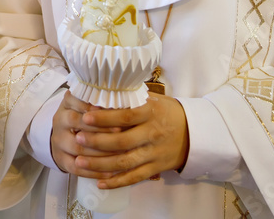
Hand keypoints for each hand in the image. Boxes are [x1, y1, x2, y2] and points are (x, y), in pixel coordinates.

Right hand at [49, 91, 122, 178]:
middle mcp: (59, 121)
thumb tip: (125, 102)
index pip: (77, 101)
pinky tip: (111, 172)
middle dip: (100, 128)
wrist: (62, 136)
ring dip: (101, 152)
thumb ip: (101, 103)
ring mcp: (58, 142)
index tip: (114, 110)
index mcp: (66, 104)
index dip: (95, 106)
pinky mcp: (61, 160)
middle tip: (121, 131)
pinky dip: (94, 171)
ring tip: (121, 152)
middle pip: (76, 122)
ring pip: (78, 148)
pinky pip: (76, 168)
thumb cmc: (82, 118)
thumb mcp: (87, 105)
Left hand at [73, 94, 188, 188]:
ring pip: (125, 162)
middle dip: (97, 141)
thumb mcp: (154, 99)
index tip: (86, 116)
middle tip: (78, 138)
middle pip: (122, 141)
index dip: (104, 118)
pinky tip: (99, 182)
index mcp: (151, 113)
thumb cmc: (168, 112)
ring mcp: (154, 153)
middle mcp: (152, 134)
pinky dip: (116, 182)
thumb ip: (131, 98)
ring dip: (100, 164)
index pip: (125, 116)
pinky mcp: (155, 168)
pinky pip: (134, 177)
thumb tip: (103, 90)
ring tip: (80, 161)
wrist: (195, 133)